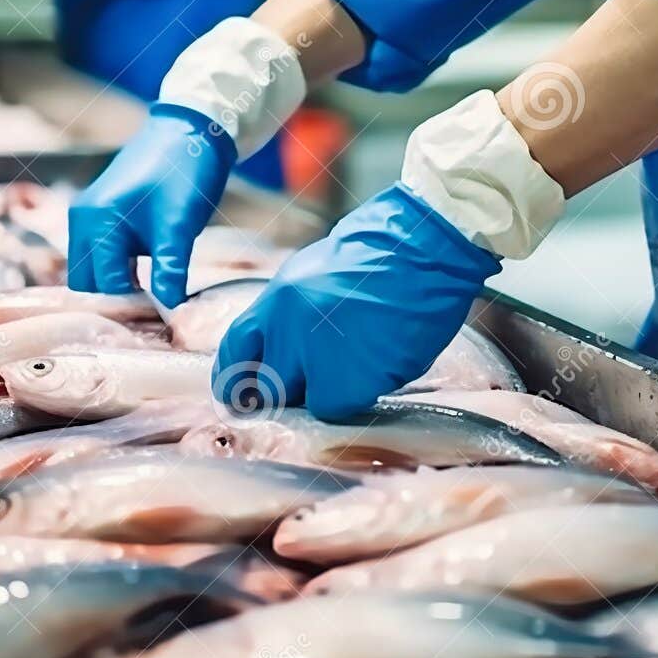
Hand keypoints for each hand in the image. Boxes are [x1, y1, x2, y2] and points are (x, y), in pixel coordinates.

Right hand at [67, 103, 235, 303]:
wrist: (189, 131)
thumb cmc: (184, 173)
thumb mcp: (180, 225)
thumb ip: (170, 268)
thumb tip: (170, 306)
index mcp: (96, 221)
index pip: (104, 282)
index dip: (132, 301)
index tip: (161, 311)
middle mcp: (83, 220)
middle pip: (86, 281)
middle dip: (114, 296)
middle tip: (152, 304)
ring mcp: (89, 216)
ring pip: (90, 268)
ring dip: (115, 282)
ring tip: (152, 289)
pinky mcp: (102, 215)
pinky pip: (99, 253)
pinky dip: (117, 267)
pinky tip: (148, 272)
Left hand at [213, 183, 500, 419]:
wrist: (423, 249)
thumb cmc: (382, 255)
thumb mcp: (315, 275)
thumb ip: (290, 315)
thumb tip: (279, 352)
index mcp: (276, 300)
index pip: (234, 351)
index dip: (235, 380)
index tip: (241, 396)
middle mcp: (288, 331)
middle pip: (268, 388)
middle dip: (287, 394)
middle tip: (315, 384)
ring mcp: (318, 358)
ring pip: (308, 403)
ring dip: (331, 392)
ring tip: (361, 360)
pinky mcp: (349, 381)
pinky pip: (343, 408)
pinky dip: (360, 395)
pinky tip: (380, 364)